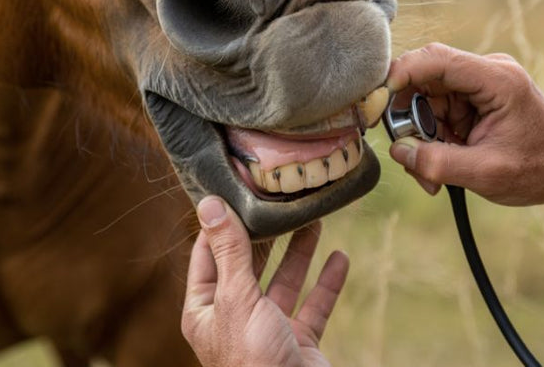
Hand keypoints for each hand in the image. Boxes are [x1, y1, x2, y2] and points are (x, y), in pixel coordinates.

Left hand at [182, 196, 347, 366]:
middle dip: (265, 235)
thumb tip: (210, 205)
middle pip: (248, 266)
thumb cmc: (253, 359)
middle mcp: (233, 318)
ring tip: (312, 219)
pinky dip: (327, 282)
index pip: (206, 256)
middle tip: (278, 200)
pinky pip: (313, 306)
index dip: (219, 225)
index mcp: (204, 311)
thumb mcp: (236, 297)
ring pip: (283, 282)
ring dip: (299, 252)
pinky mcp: (298, 342)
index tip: (233, 192)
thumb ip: (229, 251)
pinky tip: (339, 256)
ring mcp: (267, 331)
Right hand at [385, 42, 543, 216]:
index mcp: (497, 79)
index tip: (376, 101)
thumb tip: (399, 152)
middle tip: (408, 155)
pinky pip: (436, 111)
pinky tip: (441, 166)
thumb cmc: (539, 169)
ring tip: (432, 175)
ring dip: (420, 136)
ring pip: (425, 99)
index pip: (437, 59)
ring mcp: (478, 84)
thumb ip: (439, 163)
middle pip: (425, 79)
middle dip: (408, 118)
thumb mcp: (487, 174)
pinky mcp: (473, 99)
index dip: (401, 74)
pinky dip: (432, 139)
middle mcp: (486, 73)